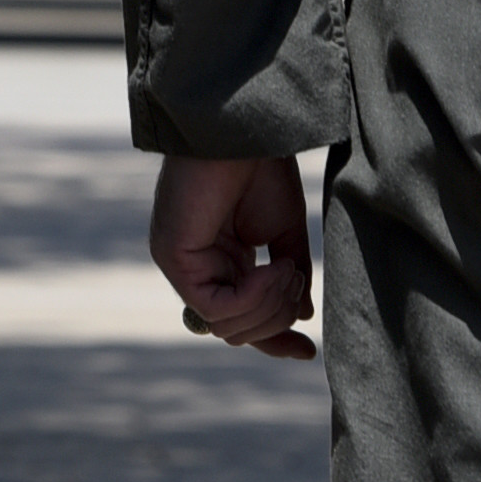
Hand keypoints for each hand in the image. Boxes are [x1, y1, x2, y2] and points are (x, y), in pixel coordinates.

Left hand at [149, 154, 317, 361]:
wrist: (244, 128)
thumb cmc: (261, 167)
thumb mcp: (284, 231)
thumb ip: (290, 276)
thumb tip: (303, 316)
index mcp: (223, 260)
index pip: (243, 318)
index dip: (275, 340)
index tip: (307, 352)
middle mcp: (199, 267)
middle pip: (237, 331)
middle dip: (277, 317)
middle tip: (297, 280)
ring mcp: (183, 264)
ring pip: (227, 327)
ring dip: (270, 306)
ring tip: (288, 268)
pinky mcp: (173, 257)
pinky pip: (216, 307)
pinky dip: (253, 297)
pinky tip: (273, 268)